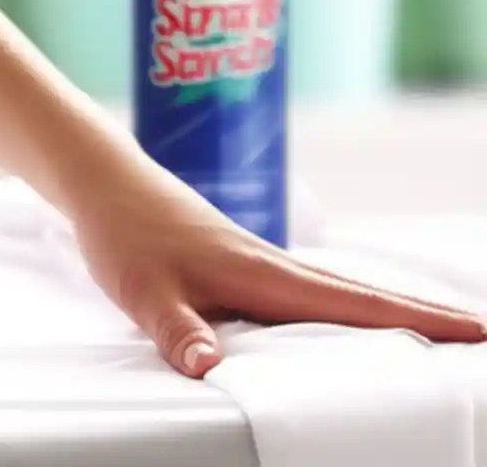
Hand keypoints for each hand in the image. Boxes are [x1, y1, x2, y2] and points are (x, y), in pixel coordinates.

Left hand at [71, 151, 485, 377]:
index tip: (476, 332)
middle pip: (361, 298)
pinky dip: (340, 310)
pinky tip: (341, 330)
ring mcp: (260, 265)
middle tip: (477, 340)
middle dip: (421, 319)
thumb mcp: (142, 290)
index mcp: (261, 274)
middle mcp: (272, 268)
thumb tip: (209, 369)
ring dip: (385, 315)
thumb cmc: (126, 234)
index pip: (353, 303)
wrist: (106, 186)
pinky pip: (306, 295)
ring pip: (335, 296)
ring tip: (430, 343)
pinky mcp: (242, 268)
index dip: (416, 320)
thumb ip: (177, 330)